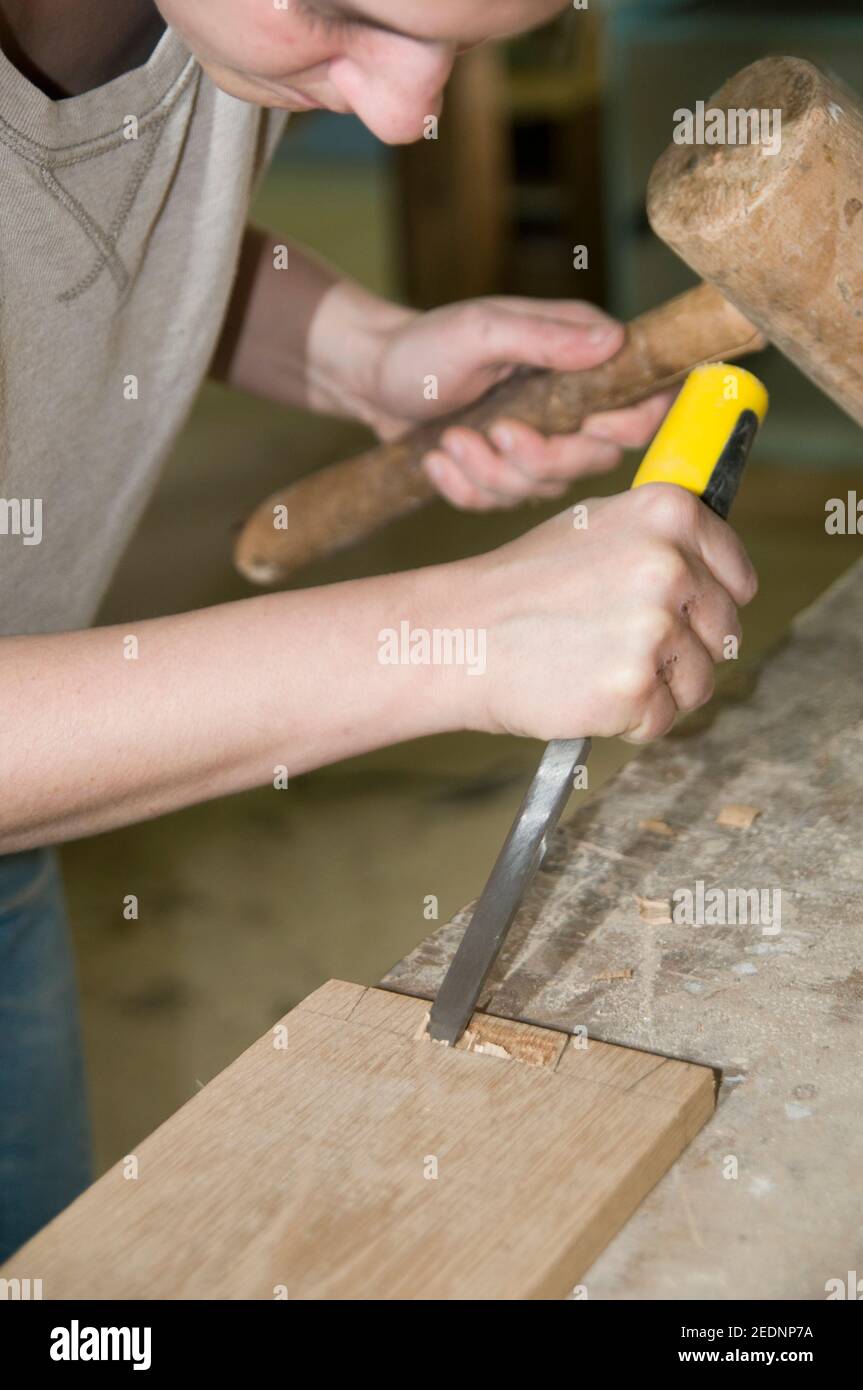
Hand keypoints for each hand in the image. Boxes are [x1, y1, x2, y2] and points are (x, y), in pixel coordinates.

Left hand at [366, 296, 673, 508]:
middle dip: (539, 457)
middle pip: (595, 458)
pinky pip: (502, 503)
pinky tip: (437, 462)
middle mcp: (571, 403)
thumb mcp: (480, 330)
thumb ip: (546, 337)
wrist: (371, 377)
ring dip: (489, 472)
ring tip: (449, 441)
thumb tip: (613, 341)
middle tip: (494, 432)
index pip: (643, 399)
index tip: (588, 426)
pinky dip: (465, 489)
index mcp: (579, 356)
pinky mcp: (507, 472)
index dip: (629, 425)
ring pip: (545, 487)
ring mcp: (540, 441)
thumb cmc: (423, 344)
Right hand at [455, 484, 756, 742]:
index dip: (712, 606)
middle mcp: (670, 565)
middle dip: (685, 652)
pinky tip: (586, 693)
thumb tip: (711, 563)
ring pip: (700, 682)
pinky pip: (662, 721)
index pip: (738, 578)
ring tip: (598, 669)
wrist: (458, 634)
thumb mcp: (593, 526)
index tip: (687, 618)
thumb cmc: (519, 586)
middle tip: (623, 650)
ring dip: (659, 690)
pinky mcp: (634, 687)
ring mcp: (654, 628)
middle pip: (724, 634)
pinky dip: (630, 722)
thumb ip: (658, 539)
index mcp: (668, 515)